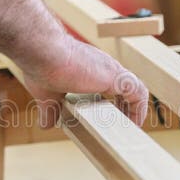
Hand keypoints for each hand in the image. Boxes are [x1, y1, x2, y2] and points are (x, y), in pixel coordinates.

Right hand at [23, 36, 148, 128]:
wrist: (43, 51)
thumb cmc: (42, 65)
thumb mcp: (47, 93)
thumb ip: (50, 108)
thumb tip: (45, 124)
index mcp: (89, 68)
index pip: (109, 83)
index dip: (113, 100)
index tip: (111, 117)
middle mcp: (103, 66)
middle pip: (124, 86)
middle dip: (125, 107)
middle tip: (122, 125)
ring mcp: (111, 70)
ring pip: (134, 89)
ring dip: (134, 109)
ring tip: (130, 127)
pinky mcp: (116, 76)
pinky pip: (138, 93)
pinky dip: (138, 109)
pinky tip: (133, 124)